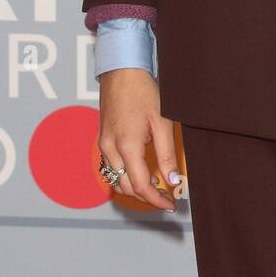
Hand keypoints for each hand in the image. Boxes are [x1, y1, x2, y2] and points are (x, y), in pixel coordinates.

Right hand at [98, 68, 181, 209]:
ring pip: (117, 179)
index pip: (141, 186)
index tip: (170, 205)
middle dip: (147, 197)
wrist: (122, 71)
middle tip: (167, 197)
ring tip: (157, 186)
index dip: (157, 200)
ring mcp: (104, 145)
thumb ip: (166, 154)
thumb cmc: (143, 92)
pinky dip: (126, 176)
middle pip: (127, 187)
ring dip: (135, 188)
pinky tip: (141, 171)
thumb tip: (172, 181)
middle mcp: (110, 150)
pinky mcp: (103, 139)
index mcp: (126, 146)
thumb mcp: (162, 122)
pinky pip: (112, 167)